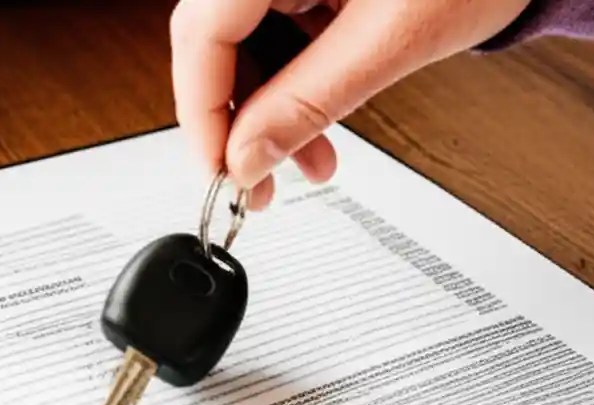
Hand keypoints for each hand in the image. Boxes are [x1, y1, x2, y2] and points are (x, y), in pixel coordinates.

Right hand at [170, 0, 529, 208]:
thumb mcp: (391, 39)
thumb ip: (310, 100)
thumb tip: (247, 157)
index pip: (202, 35)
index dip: (202, 112)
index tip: (221, 172)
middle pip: (214, 42)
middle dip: (236, 121)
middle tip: (253, 182)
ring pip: (246, 45)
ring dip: (270, 110)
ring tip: (308, 161)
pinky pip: (280, 33)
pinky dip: (296, 83)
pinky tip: (320, 121)